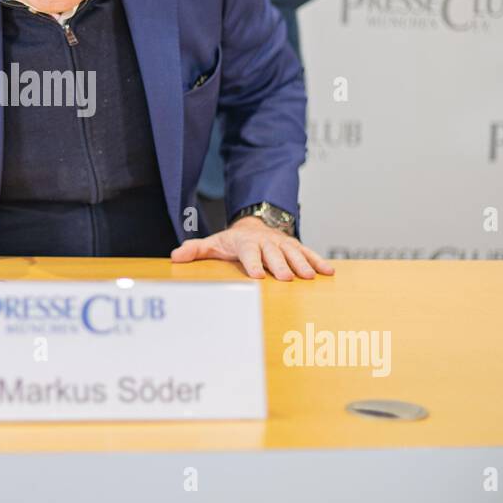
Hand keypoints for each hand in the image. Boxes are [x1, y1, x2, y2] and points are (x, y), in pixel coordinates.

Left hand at [170, 216, 333, 280]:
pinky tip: (328, 272)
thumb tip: (175, 256)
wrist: (253, 225)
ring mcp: (281, 242)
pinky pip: (307, 252)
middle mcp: (265, 241)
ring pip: (293, 252)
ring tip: (309, 277)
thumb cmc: (232, 240)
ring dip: (302, 264)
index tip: (257, 276)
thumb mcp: (213, 243)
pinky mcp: (294, 246)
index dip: (253, 263)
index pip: (248, 252)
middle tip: (286, 278)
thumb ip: (195, 250)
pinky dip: (318, 261)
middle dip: (280, 265)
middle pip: (274, 253)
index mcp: (245, 242)